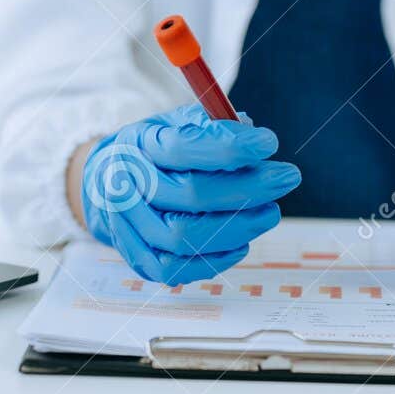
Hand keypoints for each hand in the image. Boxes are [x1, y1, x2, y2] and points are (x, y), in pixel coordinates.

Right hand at [79, 104, 300, 284]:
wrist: (108, 184)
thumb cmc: (155, 151)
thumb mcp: (176, 123)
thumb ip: (210, 123)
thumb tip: (250, 130)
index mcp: (138, 145)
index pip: (182, 148)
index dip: (230, 147)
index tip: (268, 143)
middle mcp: (127, 187)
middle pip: (191, 195)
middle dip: (248, 188)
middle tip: (286, 177)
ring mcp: (128, 226)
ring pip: (185, 238)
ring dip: (238, 228)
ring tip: (270, 213)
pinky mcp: (136, 257)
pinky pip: (176, 269)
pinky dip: (215, 260)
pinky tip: (242, 243)